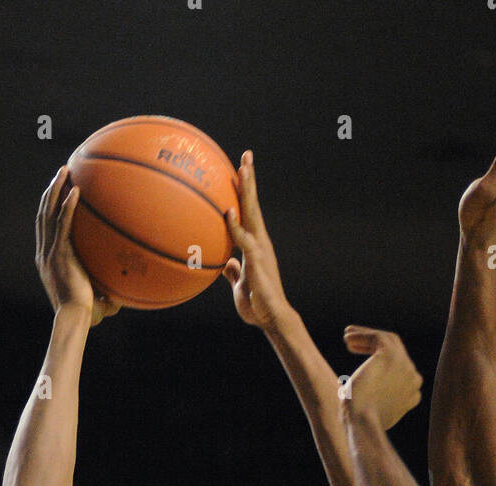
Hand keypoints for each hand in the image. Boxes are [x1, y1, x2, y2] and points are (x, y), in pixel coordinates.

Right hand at [35, 167, 120, 326]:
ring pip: (48, 213)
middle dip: (50, 191)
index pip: (45, 228)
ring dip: (55, 190)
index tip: (56, 192)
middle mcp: (45, 252)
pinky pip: (63, 224)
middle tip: (60, 174)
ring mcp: (51, 251)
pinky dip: (68, 206)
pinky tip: (76, 191)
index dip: (48, 208)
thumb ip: (106, 292)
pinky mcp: (60, 254)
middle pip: (43, 213)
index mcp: (48, 259)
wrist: (75, 318)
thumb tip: (123, 295)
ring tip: (64, 171)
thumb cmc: (85, 315)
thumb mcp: (95, 297)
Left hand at [223, 152, 288, 329]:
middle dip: (249, 179)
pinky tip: (227, 212)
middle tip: (246, 155)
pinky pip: (244, 240)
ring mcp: (260, 249)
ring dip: (247, 191)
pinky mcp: (257, 262)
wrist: (271, 319)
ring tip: (242, 169)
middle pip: (252, 204)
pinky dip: (235, 226)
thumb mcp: (239, 284)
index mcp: (254, 244)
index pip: (248, 211)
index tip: (241, 169)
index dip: (245, 191)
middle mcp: (260, 241)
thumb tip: (224, 263)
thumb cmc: (257, 304)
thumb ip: (231, 271)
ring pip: (252, 214)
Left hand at [342, 327, 422, 428]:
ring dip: (367, 336)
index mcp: (411, 395)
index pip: (401, 372)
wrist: (363, 423)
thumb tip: (354, 392)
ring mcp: (404, 366)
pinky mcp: (390, 355)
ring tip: (347, 336)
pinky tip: (346, 337)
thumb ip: (370, 402)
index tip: (363, 365)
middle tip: (354, 344)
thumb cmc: (360, 424)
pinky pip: (376, 337)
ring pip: (388, 341)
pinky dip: (362, 334)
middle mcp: (413, 379)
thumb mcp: (369, 414)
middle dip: (376, 347)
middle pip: (397, 353)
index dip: (382, 365)